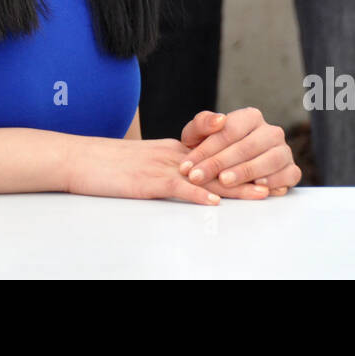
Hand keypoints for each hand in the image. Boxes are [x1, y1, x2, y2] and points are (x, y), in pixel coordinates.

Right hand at [66, 135, 271, 205]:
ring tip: (260, 194)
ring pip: (205, 177)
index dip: (240, 164)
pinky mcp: (146, 182)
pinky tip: (214, 204)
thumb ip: (166, 167)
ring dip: (234, 187)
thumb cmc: (107, 165)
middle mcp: (172, 156)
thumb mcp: (143, 162)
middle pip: (218, 166)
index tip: (265, 172)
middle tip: (276, 184)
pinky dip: (197, 196)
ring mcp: (160, 167)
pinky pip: (177, 188)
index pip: (214, 156)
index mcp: (173, 151)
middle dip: (248, 176)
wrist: (78, 158)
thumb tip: (186, 178)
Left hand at [178, 107, 301, 193]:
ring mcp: (283, 151)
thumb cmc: (212, 149)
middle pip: (248, 146)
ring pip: (270, 159)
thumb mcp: (198, 134)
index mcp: (250, 117)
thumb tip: (219, 119)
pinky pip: (289, 174)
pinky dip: (276, 180)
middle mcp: (270, 132)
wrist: (228, 168)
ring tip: (225, 181)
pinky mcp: (291, 170)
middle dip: (219, 163)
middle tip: (199, 177)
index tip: (188, 166)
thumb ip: (202, 123)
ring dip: (246, 171)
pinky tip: (258, 186)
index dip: (207, 149)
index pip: (229, 130)